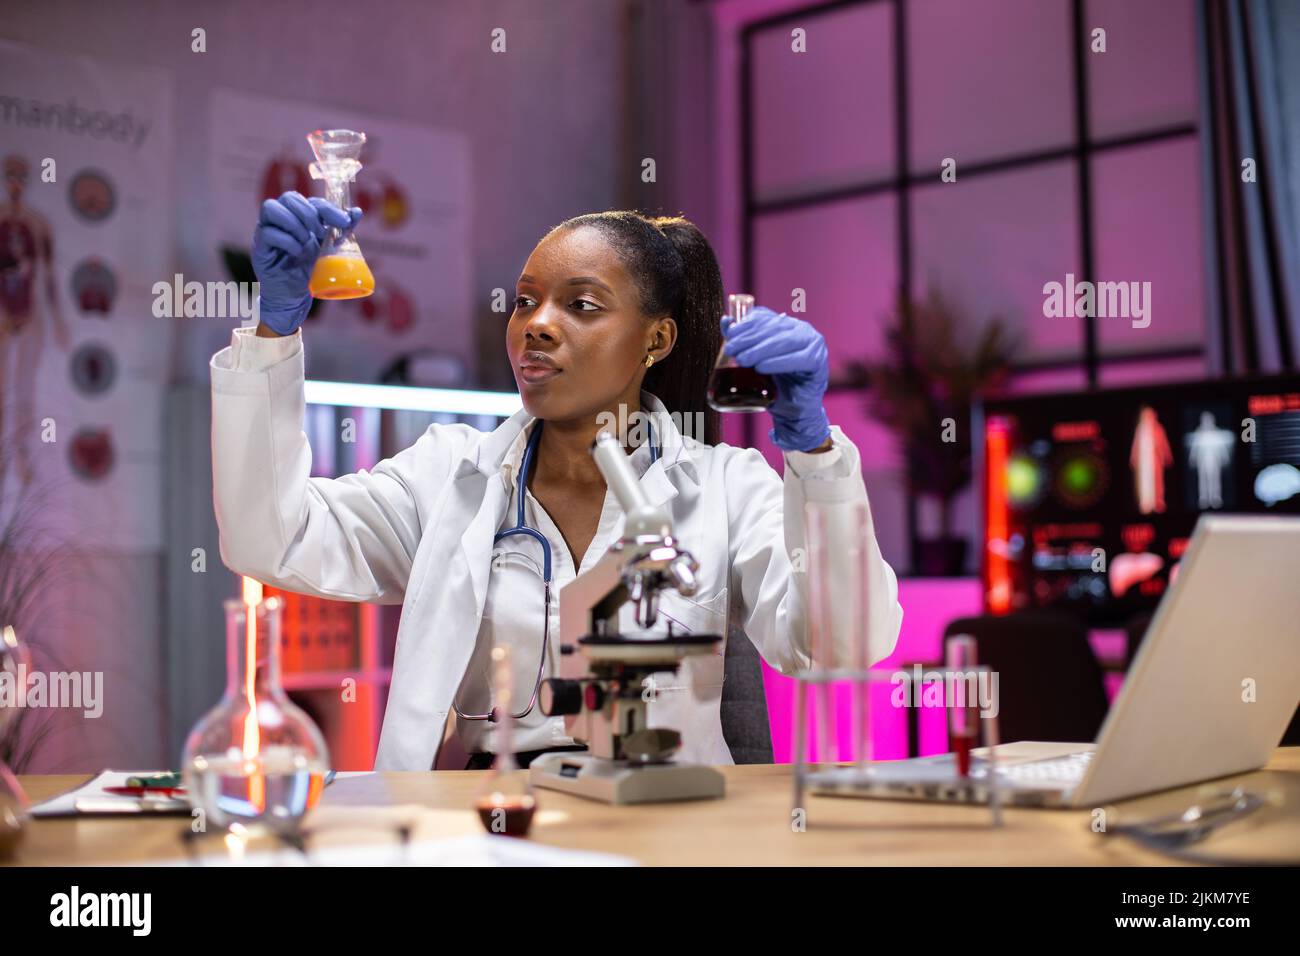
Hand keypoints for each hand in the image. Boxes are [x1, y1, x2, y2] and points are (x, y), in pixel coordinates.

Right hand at [252, 190, 361, 334]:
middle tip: (320, 234)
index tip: (344, 222)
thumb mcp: (330, 248)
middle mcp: (280, 218)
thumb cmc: (310, 269)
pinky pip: (268, 233)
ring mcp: (266, 230)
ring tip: (306, 243)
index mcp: (298, 216)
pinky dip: (287, 241)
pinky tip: (297, 252)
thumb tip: (357, 212)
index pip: (311, 200)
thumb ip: (342, 230)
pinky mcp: (259, 246)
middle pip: (289, 197)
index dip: (328, 208)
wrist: (295, 295)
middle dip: (309, 215)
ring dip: (294, 225)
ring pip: (271, 207)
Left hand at [720, 306, 830, 451]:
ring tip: (743, 360)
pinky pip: (798, 359)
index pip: (765, 317)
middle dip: (750, 339)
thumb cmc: (774, 385)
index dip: (746, 324)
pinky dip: (778, 363)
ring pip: (785, 341)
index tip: (730, 335)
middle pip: (773, 328)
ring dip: (761, 350)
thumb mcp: (754, 362)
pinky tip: (762, 368)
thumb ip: (742, 342)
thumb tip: (726, 321)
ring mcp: (813, 343)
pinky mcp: (818, 360)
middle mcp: (801, 329)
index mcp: (786, 325)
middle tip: (732, 350)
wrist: (794, 410)